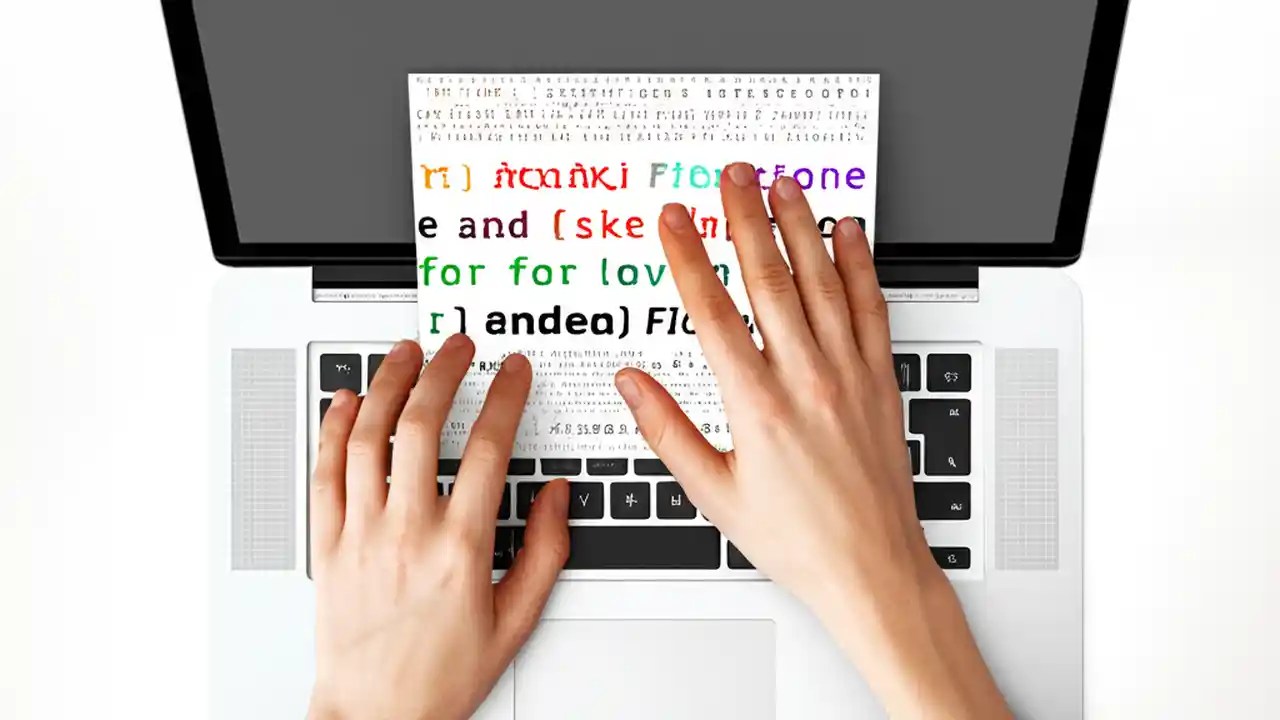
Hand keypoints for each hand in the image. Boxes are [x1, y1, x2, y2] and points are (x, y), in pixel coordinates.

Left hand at [307, 336, 569, 719]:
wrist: (376, 716)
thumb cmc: (440, 676)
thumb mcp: (515, 621)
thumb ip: (544, 552)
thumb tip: (557, 497)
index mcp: (460, 549)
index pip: (490, 449)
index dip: (505, 397)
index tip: (512, 372)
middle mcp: (407, 533)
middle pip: (424, 427)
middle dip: (445, 372)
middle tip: (459, 348)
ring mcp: (361, 535)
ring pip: (368, 438)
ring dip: (388, 384)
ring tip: (405, 354)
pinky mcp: (327, 546)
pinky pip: (324, 473)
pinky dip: (333, 428)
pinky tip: (347, 401)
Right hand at [614, 163, 1009, 718]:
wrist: (871, 567)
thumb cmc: (797, 539)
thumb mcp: (715, 494)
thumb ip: (668, 431)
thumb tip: (633, 384)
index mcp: (757, 405)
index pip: (713, 311)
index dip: (688, 257)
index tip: (672, 219)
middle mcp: (805, 379)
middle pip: (769, 279)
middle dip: (745, 219)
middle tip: (731, 175)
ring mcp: (848, 375)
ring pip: (821, 282)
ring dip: (800, 226)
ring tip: (783, 184)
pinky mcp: (881, 380)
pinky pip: (870, 308)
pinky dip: (858, 265)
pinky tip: (848, 233)